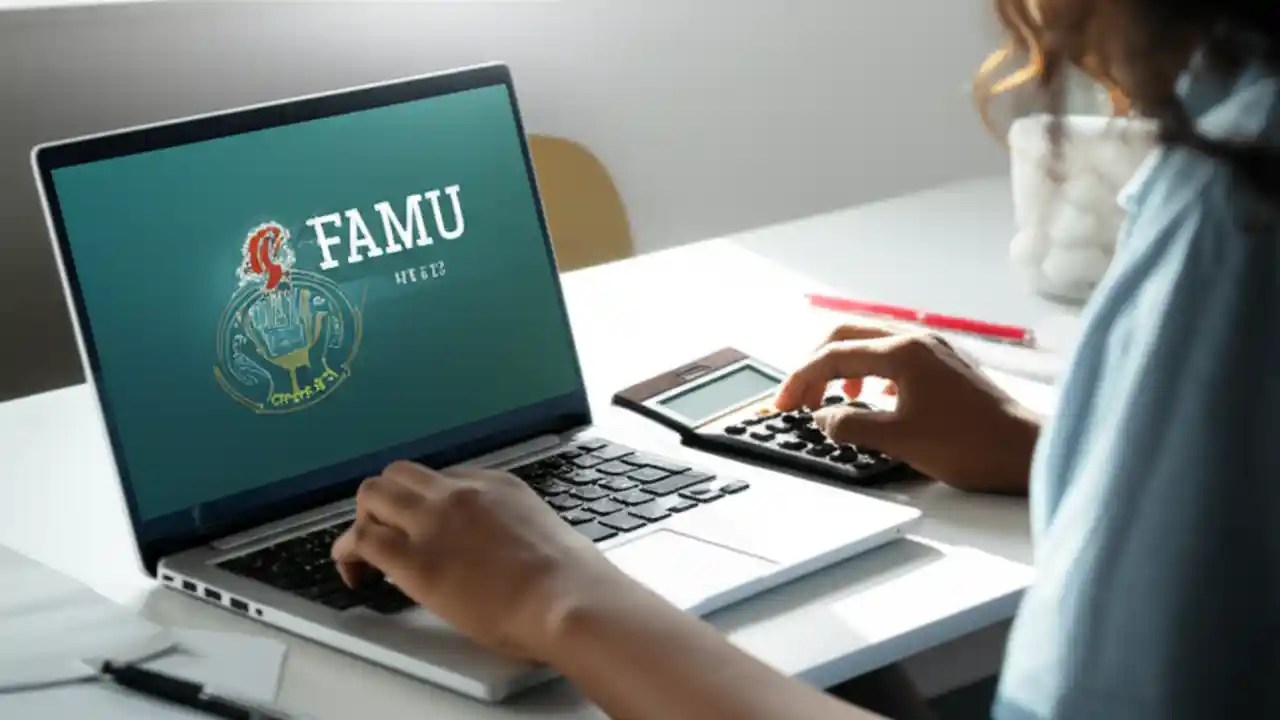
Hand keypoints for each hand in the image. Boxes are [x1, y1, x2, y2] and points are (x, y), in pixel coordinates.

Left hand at [331, 462, 633, 659]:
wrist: (567, 598)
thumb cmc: (569, 580)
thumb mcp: (544, 534)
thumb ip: (515, 532)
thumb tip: (505, 552)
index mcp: (495, 485)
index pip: (442, 481)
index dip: (426, 507)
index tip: (424, 530)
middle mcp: (460, 493)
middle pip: (400, 476)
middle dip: (385, 503)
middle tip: (386, 535)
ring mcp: (435, 521)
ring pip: (373, 495)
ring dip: (363, 520)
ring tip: (364, 555)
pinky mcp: (416, 559)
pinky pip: (363, 540)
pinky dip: (349, 554)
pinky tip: (356, 576)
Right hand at [776, 324, 1039, 493]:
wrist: (1027, 451)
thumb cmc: (971, 446)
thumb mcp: (901, 441)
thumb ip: (853, 426)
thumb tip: (823, 419)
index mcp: (903, 353)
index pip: (834, 355)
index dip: (800, 380)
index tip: (782, 405)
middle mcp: (916, 341)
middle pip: (846, 336)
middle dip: (815, 365)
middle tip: (798, 397)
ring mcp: (932, 349)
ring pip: (868, 342)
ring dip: (840, 365)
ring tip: (830, 399)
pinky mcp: (944, 364)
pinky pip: (890, 354)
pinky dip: (866, 370)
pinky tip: (869, 397)